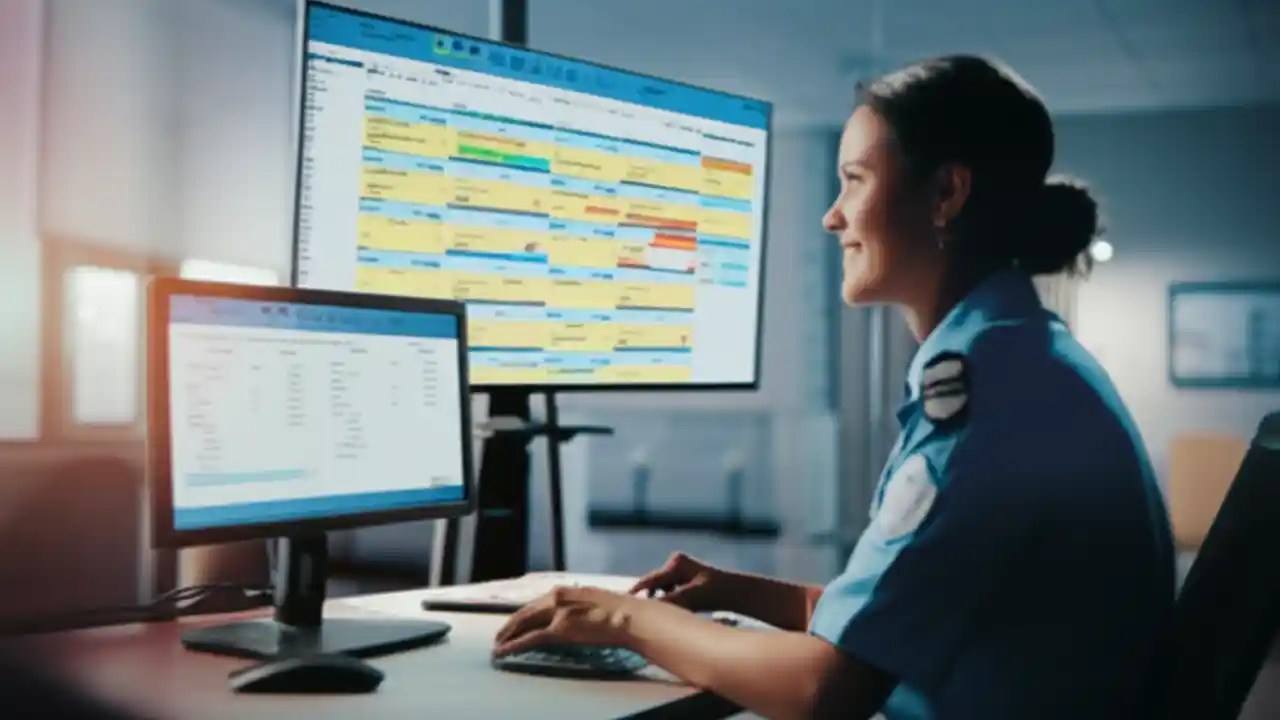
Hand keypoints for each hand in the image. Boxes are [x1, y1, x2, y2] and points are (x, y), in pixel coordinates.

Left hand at [492, 586, 641, 657]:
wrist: (627, 615)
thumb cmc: (618, 610)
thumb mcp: (592, 599)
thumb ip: (577, 604)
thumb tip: (571, 613)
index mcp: (564, 591)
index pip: (535, 604)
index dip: (521, 615)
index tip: (513, 623)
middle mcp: (555, 598)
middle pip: (525, 612)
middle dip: (509, 625)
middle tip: (498, 636)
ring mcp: (556, 613)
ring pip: (523, 624)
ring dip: (508, 636)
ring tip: (498, 646)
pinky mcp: (558, 630)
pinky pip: (530, 638)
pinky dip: (514, 645)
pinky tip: (504, 652)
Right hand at [628, 552, 736, 611]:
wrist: (736, 591)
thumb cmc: (716, 593)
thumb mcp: (692, 598)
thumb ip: (670, 602)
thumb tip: (650, 610)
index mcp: (677, 563)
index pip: (650, 581)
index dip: (636, 593)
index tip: (622, 603)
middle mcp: (675, 562)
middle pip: (654, 584)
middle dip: (648, 599)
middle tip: (635, 614)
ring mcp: (679, 569)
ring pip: (660, 589)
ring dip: (660, 601)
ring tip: (662, 615)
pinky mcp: (682, 578)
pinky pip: (668, 591)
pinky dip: (668, 600)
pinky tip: (674, 611)